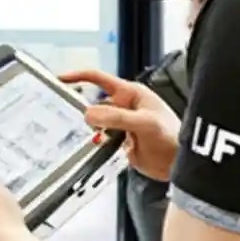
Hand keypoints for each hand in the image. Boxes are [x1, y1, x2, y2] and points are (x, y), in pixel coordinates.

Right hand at [61, 69, 181, 181]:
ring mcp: (121, 124)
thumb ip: (117, 118)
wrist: (178, 163)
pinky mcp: (120, 141)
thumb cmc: (171, 136)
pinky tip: (94, 147)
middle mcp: (124, 106)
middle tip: (69, 117)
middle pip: (95, 103)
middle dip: (83, 109)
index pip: (99, 79)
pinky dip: (95, 142)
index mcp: (131, 93)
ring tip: (84, 135)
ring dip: (90, 128)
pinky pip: (101, 138)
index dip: (79, 77)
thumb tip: (89, 114)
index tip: (61, 79)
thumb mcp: (144, 123)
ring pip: (96, 122)